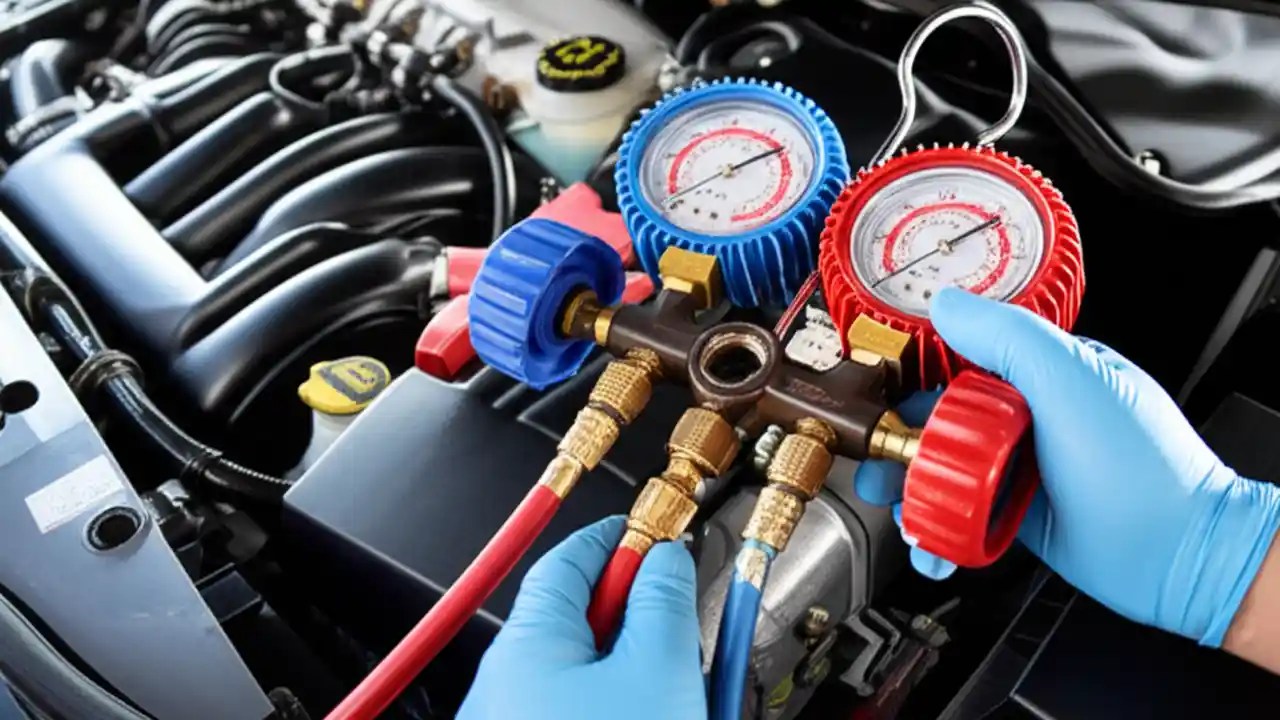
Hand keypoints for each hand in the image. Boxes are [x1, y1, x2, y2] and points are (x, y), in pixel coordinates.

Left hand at [457, 517, 705, 719]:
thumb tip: (665, 557)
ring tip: (669, 687)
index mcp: (523, 646)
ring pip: (578, 668)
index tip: (652, 530)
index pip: (569, 558)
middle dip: (630, 610)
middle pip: (576, 615)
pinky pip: (572, 705)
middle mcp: (501, 684)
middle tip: (677, 621)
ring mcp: (509, 719)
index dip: (617, 538)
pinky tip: (644, 714)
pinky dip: (611, 699)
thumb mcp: (660, 672)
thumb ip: (664, 602)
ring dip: (625, 663)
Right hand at [855, 287, 1279, 646]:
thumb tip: (947, 303)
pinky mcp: (1017, 519)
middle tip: (876, 458)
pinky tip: (931, 542)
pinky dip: (937, 533)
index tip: (878, 393)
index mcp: (1043, 373)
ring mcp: (1022, 470)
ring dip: (911, 492)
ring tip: (896, 507)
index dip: (913, 376)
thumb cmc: (1141, 465)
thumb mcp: (1070, 378)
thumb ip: (1006, 336)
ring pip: (944, 474)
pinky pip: (960, 520)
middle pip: (940, 423)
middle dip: (899, 443)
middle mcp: (1029, 419)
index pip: (960, 361)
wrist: (1176, 555)